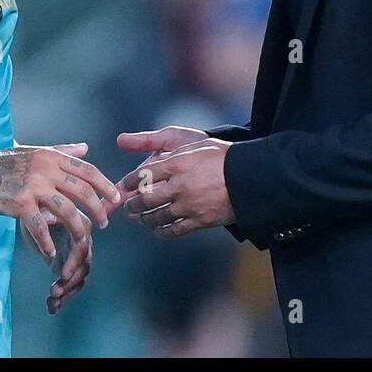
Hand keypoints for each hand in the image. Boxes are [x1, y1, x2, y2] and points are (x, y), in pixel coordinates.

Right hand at [0, 143, 119, 304]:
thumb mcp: (33, 152)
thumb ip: (61, 150)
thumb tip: (86, 147)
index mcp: (51, 156)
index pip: (87, 169)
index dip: (105, 184)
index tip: (116, 198)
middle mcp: (46, 169)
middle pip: (83, 191)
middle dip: (98, 209)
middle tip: (104, 223)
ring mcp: (33, 186)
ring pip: (67, 211)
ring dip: (79, 228)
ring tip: (83, 240)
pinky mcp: (19, 203)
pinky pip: (40, 227)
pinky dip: (47, 242)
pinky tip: (51, 253)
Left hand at [22, 206, 93, 313]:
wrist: (34, 215)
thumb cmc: (38, 208)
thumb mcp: (39, 210)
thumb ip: (45, 217)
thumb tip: (48, 220)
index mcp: (80, 227)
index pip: (83, 248)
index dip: (74, 262)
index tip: (62, 274)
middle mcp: (83, 243)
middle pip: (84, 267)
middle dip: (70, 282)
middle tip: (54, 291)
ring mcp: (77, 258)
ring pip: (78, 279)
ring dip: (67, 292)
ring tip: (51, 301)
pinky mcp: (68, 269)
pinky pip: (70, 286)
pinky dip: (62, 298)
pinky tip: (51, 308)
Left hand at [116, 137, 235, 238]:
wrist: (250, 176)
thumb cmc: (219, 155)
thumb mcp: (188, 141)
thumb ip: (155, 142)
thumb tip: (120, 140)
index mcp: (177, 163)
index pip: (141, 176)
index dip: (128, 183)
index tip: (124, 186)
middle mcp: (180, 185)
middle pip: (144, 200)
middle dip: (132, 205)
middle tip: (128, 207)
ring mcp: (190, 205)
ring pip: (156, 217)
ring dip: (144, 220)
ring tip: (141, 218)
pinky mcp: (200, 221)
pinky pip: (173, 230)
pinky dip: (162, 231)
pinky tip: (158, 229)